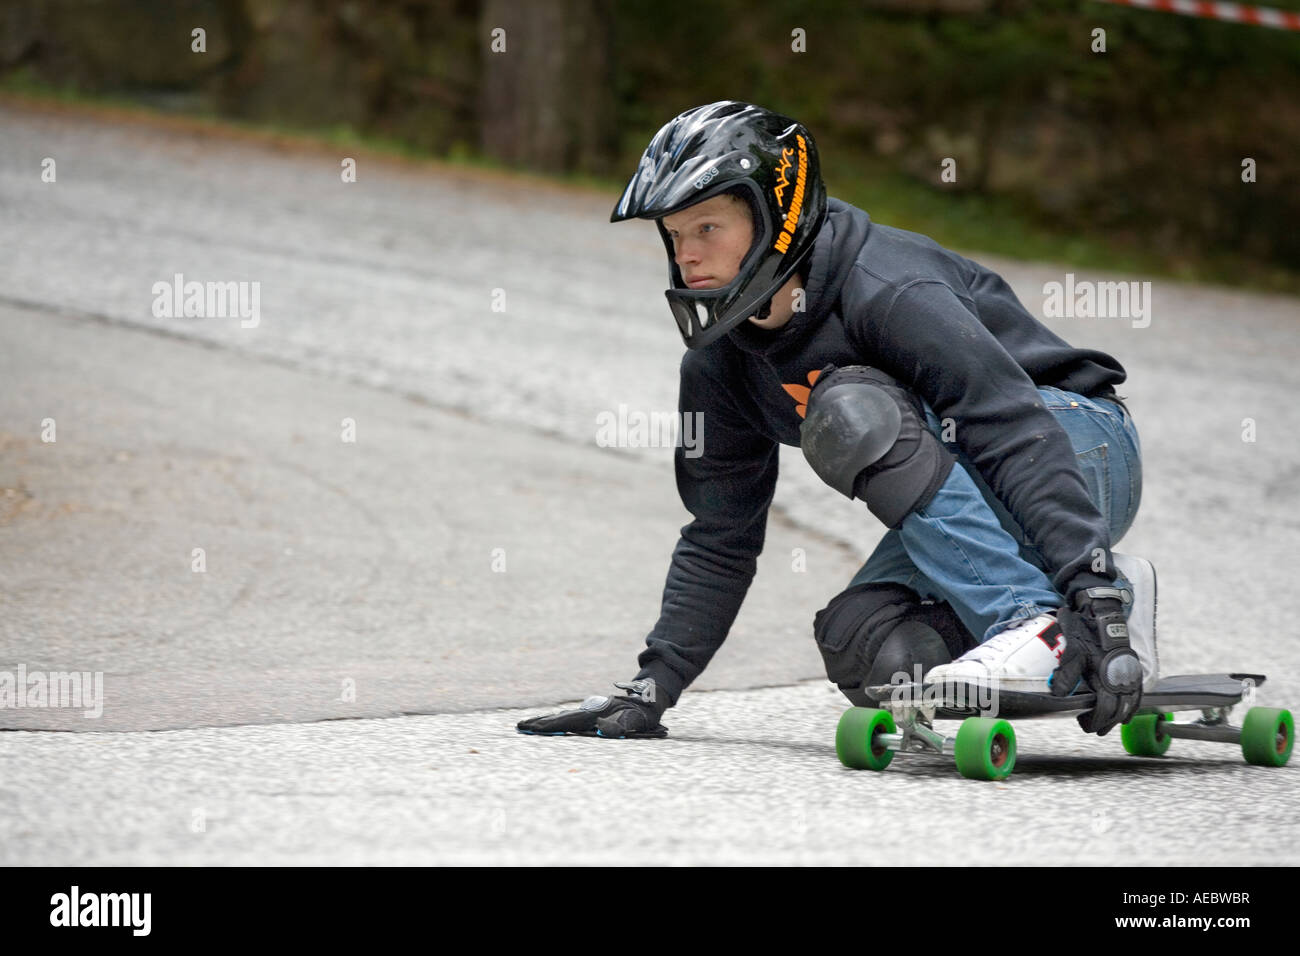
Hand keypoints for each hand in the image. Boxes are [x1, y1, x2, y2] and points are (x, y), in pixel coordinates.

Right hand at [516, 679, 668, 737]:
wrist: (651, 696)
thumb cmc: (644, 712)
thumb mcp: (637, 719)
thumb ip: (621, 725)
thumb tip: (602, 729)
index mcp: (596, 712)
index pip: (567, 721)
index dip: (548, 725)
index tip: (531, 728)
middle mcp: (590, 709)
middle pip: (561, 717)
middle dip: (540, 723)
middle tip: (519, 726)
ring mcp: (591, 710)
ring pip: (564, 716)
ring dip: (547, 721)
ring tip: (529, 725)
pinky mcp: (594, 712)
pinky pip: (571, 717)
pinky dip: (558, 720)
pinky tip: (552, 723)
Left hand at [1050, 586, 1141, 734]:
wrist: (1103, 614)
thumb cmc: (1086, 631)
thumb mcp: (1072, 651)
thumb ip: (1066, 674)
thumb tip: (1058, 694)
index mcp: (1105, 677)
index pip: (1104, 709)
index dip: (1095, 721)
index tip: (1085, 725)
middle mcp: (1121, 679)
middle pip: (1117, 711)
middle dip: (1106, 723)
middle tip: (1095, 729)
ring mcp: (1130, 674)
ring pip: (1129, 704)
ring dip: (1119, 717)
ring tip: (1110, 725)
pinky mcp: (1134, 668)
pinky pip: (1137, 693)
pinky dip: (1133, 706)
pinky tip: (1128, 713)